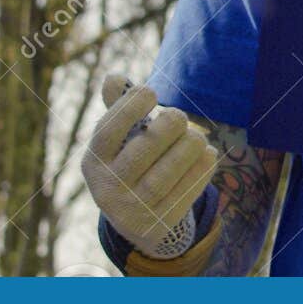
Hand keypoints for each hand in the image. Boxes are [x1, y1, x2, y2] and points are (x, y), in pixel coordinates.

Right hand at [82, 74, 217, 257]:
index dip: (129, 107)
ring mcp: (131, 211)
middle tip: (179, 116)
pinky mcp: (157, 225)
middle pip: (142, 151)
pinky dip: (202, 169)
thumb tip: (113, 78)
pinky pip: (185, 194)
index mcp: (94, 163)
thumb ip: (118, 108)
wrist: (137, 219)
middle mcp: (107, 189)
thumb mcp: (119, 141)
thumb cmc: (131, 162)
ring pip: (164, 176)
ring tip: (198, 137)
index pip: (107, 131)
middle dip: (169, 125)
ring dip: (189, 148)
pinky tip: (208, 154)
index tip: (151, 92)